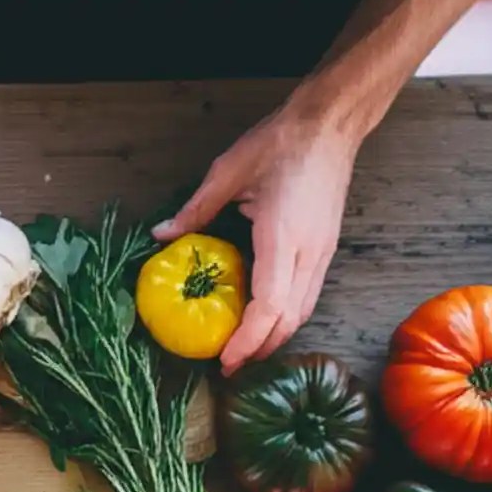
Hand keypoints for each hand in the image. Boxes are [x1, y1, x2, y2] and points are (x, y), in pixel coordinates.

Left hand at [155, 112, 359, 375]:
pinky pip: (307, 295)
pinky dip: (285, 316)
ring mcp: (322, 253)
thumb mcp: (228, 171)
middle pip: (289, 320)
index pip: (270, 305)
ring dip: (274, 337)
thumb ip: (195, 210)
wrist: (330, 126)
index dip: (247, 339)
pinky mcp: (326, 249)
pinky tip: (265, 319)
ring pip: (302, 311)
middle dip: (259, 349)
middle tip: (227, 365)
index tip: (224, 359)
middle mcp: (308, 253)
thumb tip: (161, 235)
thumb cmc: (281, 142)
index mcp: (283, 237)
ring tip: (244, 350)